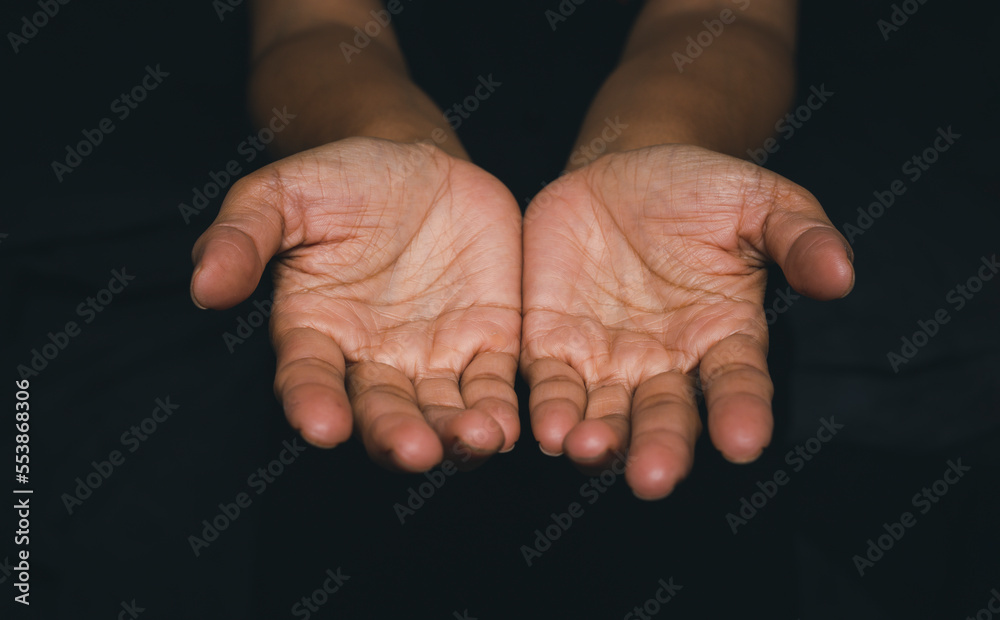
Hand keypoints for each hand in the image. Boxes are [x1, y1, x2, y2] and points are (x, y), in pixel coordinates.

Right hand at [190, 138, 521, 471]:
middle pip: (383, 411)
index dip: (313, 403)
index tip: (323, 427)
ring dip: (458, 434)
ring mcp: (432, 357)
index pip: (309, 378)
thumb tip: (205, 286)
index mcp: (317, 332)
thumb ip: (243, 236)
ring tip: (476, 440)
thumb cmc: (340, 181)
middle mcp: (373, 360)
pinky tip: (508, 425)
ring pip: (443, 411)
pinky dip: (501, 408)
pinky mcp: (487, 342)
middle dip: (397, 435)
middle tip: (414, 451)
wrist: (417, 164)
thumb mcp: (282, 194)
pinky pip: (493, 384)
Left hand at [521, 144, 853, 498]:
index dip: (742, 413)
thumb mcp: (757, 200)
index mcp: (723, 336)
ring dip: (597, 441)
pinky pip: (550, 385)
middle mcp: (666, 364)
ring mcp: (607, 361)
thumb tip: (841, 275)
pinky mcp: (554, 345)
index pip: (738, 385)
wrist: (620, 171)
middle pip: (666, 417)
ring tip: (588, 449)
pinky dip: (548, 408)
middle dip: (660, 448)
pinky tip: (546, 427)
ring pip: (604, 416)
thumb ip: (797, 236)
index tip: (743, 443)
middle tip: (653, 479)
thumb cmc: (698, 190)